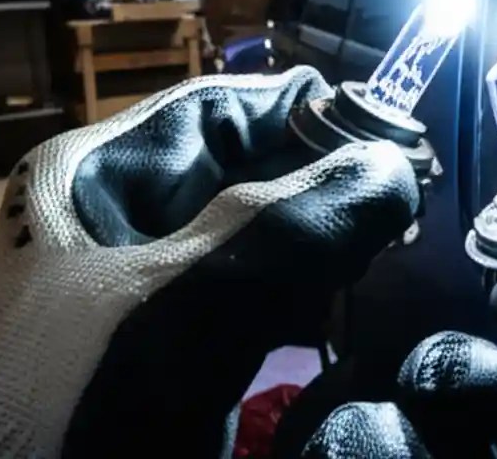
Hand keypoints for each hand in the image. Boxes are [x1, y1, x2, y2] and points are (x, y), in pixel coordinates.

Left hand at [0, 67, 418, 458]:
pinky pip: (257, 301)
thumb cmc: (90, 384)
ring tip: (393, 245)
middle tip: (406, 198)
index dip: (305, 113)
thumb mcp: (193, 295)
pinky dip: (307, 296)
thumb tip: (395, 168)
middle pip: (247, 176)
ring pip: (260, 241)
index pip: (219, 112)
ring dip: (327, 243)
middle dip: (327, 185)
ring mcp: (149, 291)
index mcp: (97, 179)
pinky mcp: (179, 352)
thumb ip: (299, 224)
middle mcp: (121, 221)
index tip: (391, 131)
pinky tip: (350, 301)